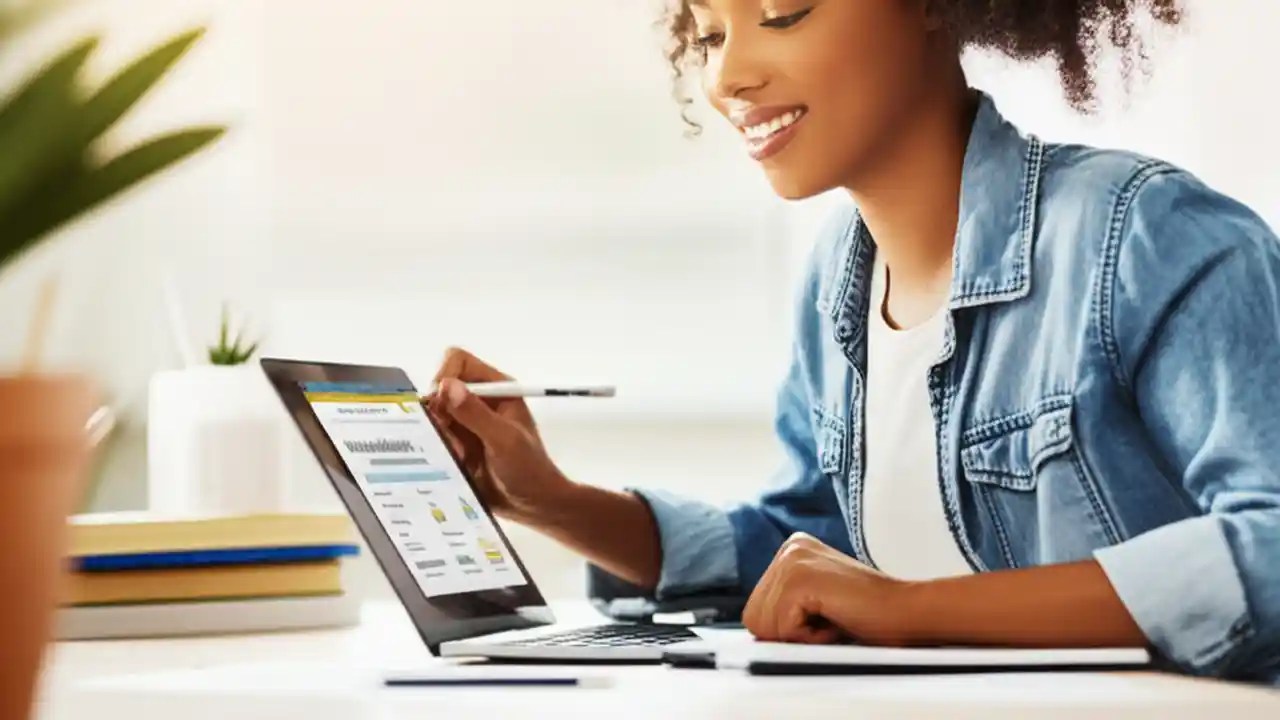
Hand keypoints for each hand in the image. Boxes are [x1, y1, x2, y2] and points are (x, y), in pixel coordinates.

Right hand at [425, 348, 574, 525]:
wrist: (533, 505)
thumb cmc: (529, 470)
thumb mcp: (504, 440)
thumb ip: (476, 414)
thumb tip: (447, 386)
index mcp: (497, 389)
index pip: (458, 362)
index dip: (445, 377)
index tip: (440, 405)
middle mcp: (479, 400)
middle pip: (439, 389)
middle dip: (437, 413)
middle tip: (449, 438)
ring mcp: (466, 423)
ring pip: (433, 415)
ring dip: (438, 435)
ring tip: (457, 456)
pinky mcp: (458, 444)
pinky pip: (434, 437)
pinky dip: (437, 449)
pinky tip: (455, 464)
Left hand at [742, 533, 911, 644]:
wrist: (906, 613)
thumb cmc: (867, 616)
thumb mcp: (814, 606)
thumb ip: (783, 609)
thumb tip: (749, 634)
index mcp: (791, 550)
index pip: (755, 609)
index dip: (788, 628)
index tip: (822, 616)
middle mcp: (789, 548)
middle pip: (753, 618)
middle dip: (790, 633)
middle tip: (829, 619)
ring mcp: (793, 560)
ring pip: (764, 626)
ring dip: (801, 636)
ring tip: (833, 618)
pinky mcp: (800, 578)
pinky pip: (782, 629)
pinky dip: (810, 638)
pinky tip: (836, 619)